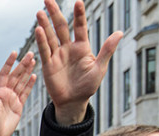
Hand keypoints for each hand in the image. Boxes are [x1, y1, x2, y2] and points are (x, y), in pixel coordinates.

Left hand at [0, 51, 37, 135]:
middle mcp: (6, 93)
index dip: (9, 63)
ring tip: (33, 60)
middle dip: (22, 64)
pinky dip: (30, 84)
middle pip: (16, 75)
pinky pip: (25, 92)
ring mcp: (13, 99)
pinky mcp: (18, 106)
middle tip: (30, 53)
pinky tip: (34, 76)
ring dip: (27, 71)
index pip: (5, 73)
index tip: (14, 52)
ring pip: (22, 82)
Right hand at [35, 0, 121, 124]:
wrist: (74, 102)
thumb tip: (119, 32)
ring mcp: (57, 55)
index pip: (80, 27)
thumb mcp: (100, 68)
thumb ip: (107, 50)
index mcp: (82, 47)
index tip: (78, 1)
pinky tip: (38, 30)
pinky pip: (45, 50)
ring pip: (50, 36)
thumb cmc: (88, 86)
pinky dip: (41, 41)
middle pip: (61, 27)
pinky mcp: (48, 65)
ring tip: (40, 12)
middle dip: (55, 13)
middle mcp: (68, 48)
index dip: (79, 15)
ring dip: (45, 24)